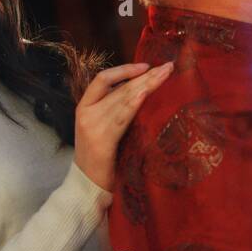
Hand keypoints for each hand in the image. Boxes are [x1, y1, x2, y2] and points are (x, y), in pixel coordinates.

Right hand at [73, 61, 173, 192]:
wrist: (87, 184)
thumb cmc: (100, 157)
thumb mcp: (101, 127)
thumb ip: (113, 108)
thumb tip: (138, 89)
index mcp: (83, 106)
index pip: (102, 79)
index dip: (124, 70)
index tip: (146, 66)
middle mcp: (86, 113)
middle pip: (119, 87)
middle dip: (145, 76)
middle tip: (168, 66)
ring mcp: (93, 126)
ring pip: (123, 98)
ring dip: (147, 85)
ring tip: (165, 74)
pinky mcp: (102, 140)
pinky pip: (121, 117)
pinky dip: (134, 103)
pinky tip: (146, 92)